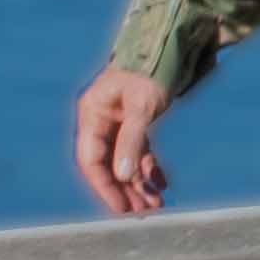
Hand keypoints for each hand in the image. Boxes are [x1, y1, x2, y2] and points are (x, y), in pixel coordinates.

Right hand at [76, 66, 173, 217]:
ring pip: (125, 161)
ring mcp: (118, 122)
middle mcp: (102, 121)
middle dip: (126, 190)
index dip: (105, 187)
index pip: (92, 160)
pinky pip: (139, 152)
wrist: (168, 47)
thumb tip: (122, 177)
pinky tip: (163, 183)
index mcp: (93, 114)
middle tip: (144, 213)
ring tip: (157, 204)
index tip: (121, 209)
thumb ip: (132, 142)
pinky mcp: (135, 123)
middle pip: (109, 165)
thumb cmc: (151, 73)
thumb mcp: (142, 108)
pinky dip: (150, 168)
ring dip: (139, 183)